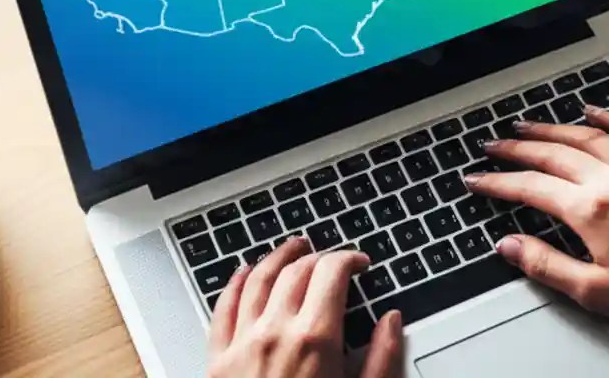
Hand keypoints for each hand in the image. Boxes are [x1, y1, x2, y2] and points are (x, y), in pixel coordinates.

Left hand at [207, 236, 402, 377]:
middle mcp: (275, 331)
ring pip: (257, 278)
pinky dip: (235, 282)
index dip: (349, 258)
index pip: (331, 272)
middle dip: (318, 255)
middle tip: (331, 256)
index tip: (360, 263)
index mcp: (315, 340)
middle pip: (296, 270)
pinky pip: (223, 306)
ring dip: (278, 257)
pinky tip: (243, 273)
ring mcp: (241, 343)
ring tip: (293, 249)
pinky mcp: (216, 360)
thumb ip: (382, 360)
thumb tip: (392, 322)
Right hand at [464, 106, 608, 365]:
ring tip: (529, 125)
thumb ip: (546, 265)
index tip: (477, 180)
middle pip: (553, 154)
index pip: (531, 188)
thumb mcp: (594, 292)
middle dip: (517, 148)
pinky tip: (595, 112)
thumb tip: (510, 246)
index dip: (498, 183)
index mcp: (591, 211)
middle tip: (494, 146)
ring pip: (588, 137)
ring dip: (554, 128)